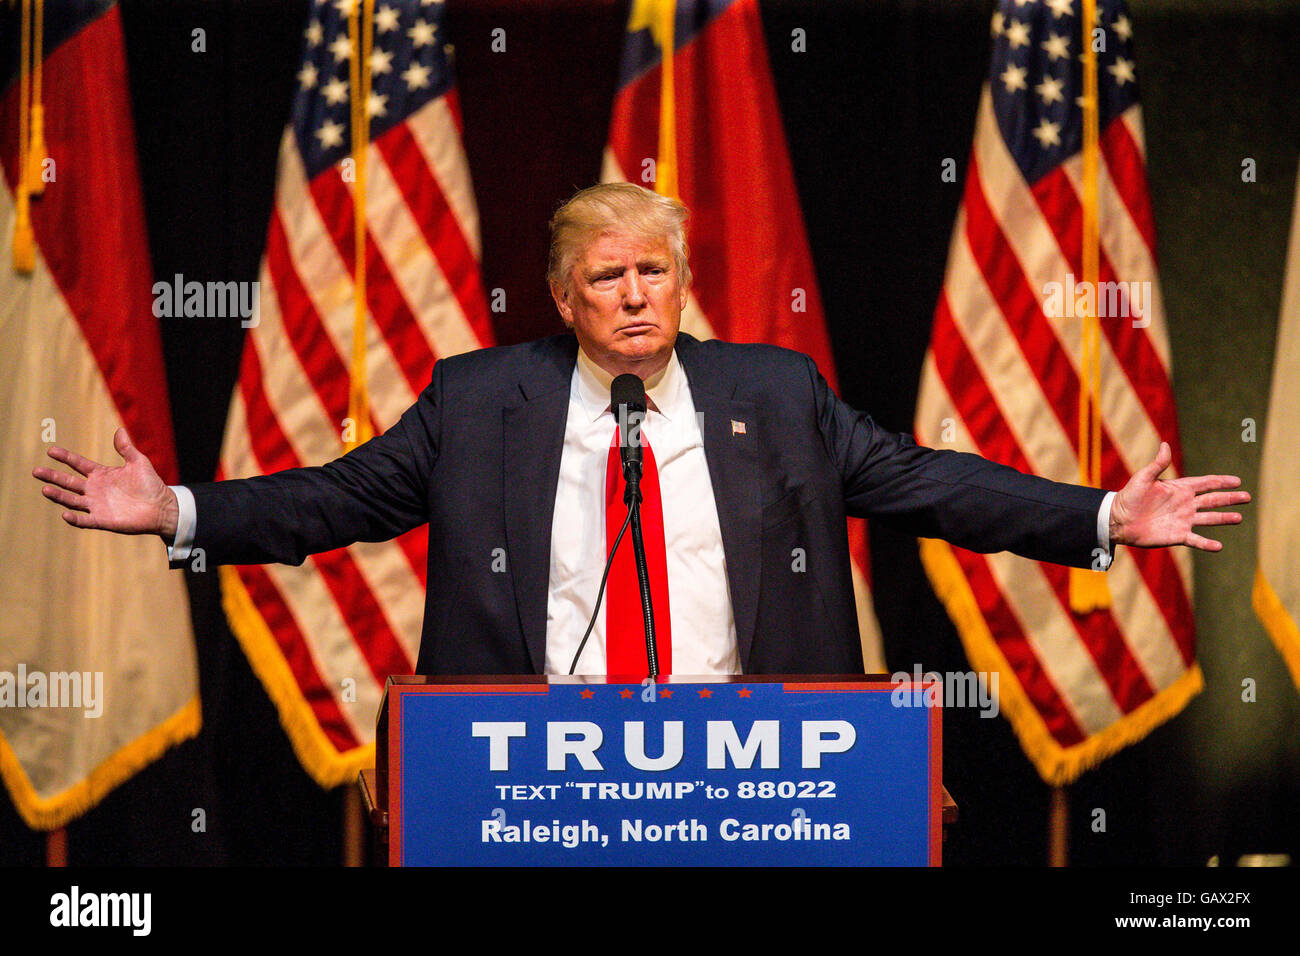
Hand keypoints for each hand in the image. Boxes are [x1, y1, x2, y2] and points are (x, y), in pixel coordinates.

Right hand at [32, 427, 178, 539]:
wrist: (162, 507)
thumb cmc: (151, 484)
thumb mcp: (139, 462)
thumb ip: (126, 448)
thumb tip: (120, 430)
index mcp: (101, 475)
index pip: (78, 464)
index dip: (65, 458)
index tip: (51, 450)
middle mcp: (95, 489)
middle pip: (69, 482)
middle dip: (53, 476)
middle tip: (36, 471)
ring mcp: (97, 505)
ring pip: (72, 500)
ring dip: (59, 496)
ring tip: (45, 489)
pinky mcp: (103, 520)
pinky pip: (85, 520)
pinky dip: (75, 518)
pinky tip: (65, 514)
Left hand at [1109, 442, 1248, 550]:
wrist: (1118, 520)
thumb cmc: (1129, 497)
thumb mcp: (1143, 478)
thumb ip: (1157, 464)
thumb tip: (1165, 444)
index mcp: (1179, 489)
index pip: (1205, 483)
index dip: (1221, 482)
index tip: (1237, 481)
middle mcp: (1185, 504)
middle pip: (1212, 500)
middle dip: (1229, 499)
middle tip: (1247, 497)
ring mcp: (1183, 520)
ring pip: (1209, 519)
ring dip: (1223, 518)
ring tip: (1239, 518)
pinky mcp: (1177, 535)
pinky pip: (1196, 540)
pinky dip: (1207, 544)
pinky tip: (1219, 546)